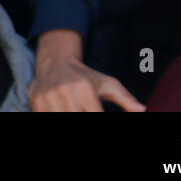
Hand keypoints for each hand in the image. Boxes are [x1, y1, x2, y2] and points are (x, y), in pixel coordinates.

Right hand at [29, 30, 144, 111]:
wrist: (55, 62)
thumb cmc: (85, 76)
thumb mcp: (108, 84)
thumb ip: (126, 99)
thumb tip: (144, 110)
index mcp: (85, 89)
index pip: (95, 114)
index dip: (98, 116)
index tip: (99, 114)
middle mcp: (65, 93)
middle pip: (76, 117)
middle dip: (83, 117)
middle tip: (85, 112)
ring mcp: (48, 98)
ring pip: (60, 118)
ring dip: (69, 117)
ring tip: (75, 112)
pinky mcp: (36, 101)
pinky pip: (45, 116)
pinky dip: (54, 117)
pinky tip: (62, 112)